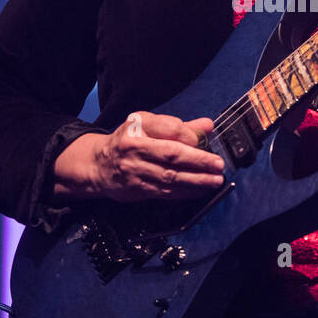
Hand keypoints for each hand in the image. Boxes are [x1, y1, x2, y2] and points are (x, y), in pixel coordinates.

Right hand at [54, 113, 225, 202]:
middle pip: (171, 155)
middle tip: (218, 165)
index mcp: (138, 126)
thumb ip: (178, 126)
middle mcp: (134, 148)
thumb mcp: (148, 125)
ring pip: (170, 177)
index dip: (190, 136)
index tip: (205, 141)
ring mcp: (134, 170)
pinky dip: (185, 192)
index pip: (169, 129)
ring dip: (196, 181)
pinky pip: (165, 191)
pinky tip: (199, 190)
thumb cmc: (129, 141)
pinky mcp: (136, 189)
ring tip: (215, 180)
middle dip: (199, 161)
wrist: (99, 165)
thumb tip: (207, 126)